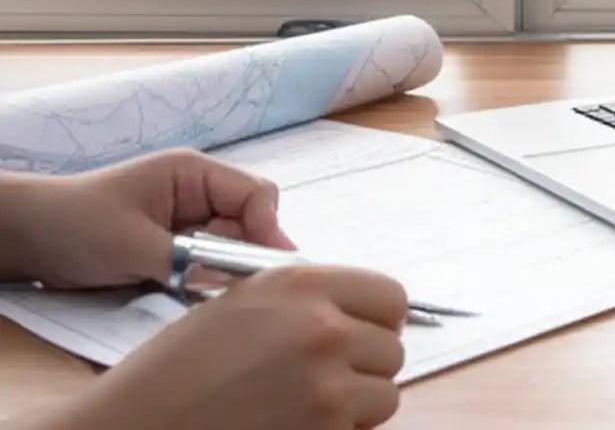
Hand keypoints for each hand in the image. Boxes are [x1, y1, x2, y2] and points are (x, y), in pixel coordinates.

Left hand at [0, 148, 294, 287]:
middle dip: (245, 256)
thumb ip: (190, 262)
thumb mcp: (133, 244)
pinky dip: (206, 282)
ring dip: (223, 272)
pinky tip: (191, 294)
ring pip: (233, 250)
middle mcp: (200, 195)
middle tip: (227, 286)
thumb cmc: (75, 225)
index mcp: (194, 174)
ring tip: (200, 291)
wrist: (27, 239)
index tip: (262, 269)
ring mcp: (191, 223)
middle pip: (252, 224)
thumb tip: (238, 282)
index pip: (257, 196)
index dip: (267, 230)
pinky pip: (210, 266)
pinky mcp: (179, 250)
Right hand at [35, 266, 408, 429]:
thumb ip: (306, 300)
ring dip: (357, 405)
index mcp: (301, 285)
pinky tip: (294, 425)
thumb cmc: (179, 368)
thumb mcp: (243, 303)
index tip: (365, 334)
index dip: (379, 320)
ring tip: (306, 405)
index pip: (390, 297)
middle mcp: (321, 328)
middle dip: (366, 366)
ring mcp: (326, 385)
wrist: (136, 425)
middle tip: (325, 377)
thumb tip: (362, 313)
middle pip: (392, 349)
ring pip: (385, 394)